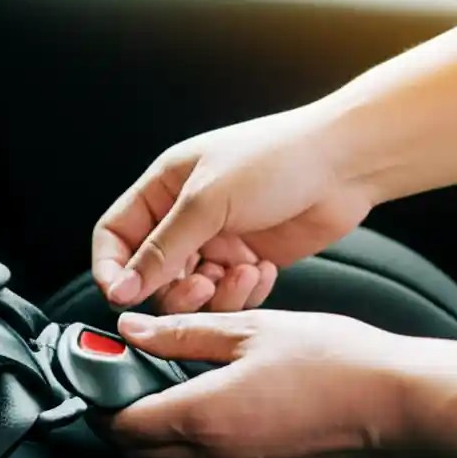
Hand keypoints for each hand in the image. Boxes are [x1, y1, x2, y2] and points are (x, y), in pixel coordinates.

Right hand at [91, 107, 372, 312]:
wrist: (344, 164)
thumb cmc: (277, 159)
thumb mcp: (207, 201)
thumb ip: (161, 249)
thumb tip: (121, 287)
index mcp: (165, 187)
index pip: (116, 235)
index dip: (112, 268)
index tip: (121, 297)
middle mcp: (188, 216)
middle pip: (154, 274)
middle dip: (173, 289)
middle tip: (200, 286)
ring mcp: (220, 240)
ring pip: (193, 292)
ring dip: (213, 294)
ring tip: (240, 274)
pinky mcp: (250, 261)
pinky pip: (230, 296)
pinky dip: (243, 293)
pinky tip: (263, 270)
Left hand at [106, 310, 416, 457]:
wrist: (395, 402)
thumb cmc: (334, 361)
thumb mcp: (251, 330)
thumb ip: (184, 331)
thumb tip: (136, 329)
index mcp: (204, 417)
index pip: (121, 424)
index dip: (102, 396)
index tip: (103, 367)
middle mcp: (216, 456)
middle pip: (139, 452)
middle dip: (120, 418)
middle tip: (126, 377)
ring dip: (155, 432)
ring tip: (167, 387)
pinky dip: (193, 440)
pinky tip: (213, 404)